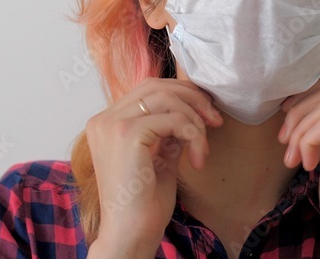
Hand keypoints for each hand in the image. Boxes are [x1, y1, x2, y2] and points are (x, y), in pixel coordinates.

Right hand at [85, 77, 223, 255]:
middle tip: (215, 121)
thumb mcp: (160, 157)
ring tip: (203, 148)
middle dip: (192, 99)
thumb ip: (168, 131)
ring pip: (166, 98)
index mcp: (106, 123)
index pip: (148, 89)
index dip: (182, 95)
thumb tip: (192, 111)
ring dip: (195, 119)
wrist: (131, 234)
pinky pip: (171, 119)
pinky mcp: (126, 134)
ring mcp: (111, 124)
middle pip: (156, 85)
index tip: (207, 115)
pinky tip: (196, 158)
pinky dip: (192, 133)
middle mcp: (103, 119)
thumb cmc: (144, 204)